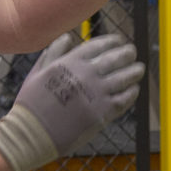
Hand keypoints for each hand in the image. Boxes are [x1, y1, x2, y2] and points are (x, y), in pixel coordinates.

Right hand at [0, 33, 145, 170]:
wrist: (31, 133)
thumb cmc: (31, 104)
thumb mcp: (37, 72)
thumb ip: (54, 52)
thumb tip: (68, 37)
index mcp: (70, 62)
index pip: (98, 45)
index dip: (112, 41)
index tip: (119, 41)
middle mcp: (85, 75)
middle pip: (115, 59)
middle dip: (127, 53)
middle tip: (132, 52)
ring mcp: (95, 94)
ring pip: (123, 78)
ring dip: (134, 71)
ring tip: (139, 69)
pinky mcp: (101, 114)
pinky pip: (123, 100)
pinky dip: (131, 93)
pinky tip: (134, 89)